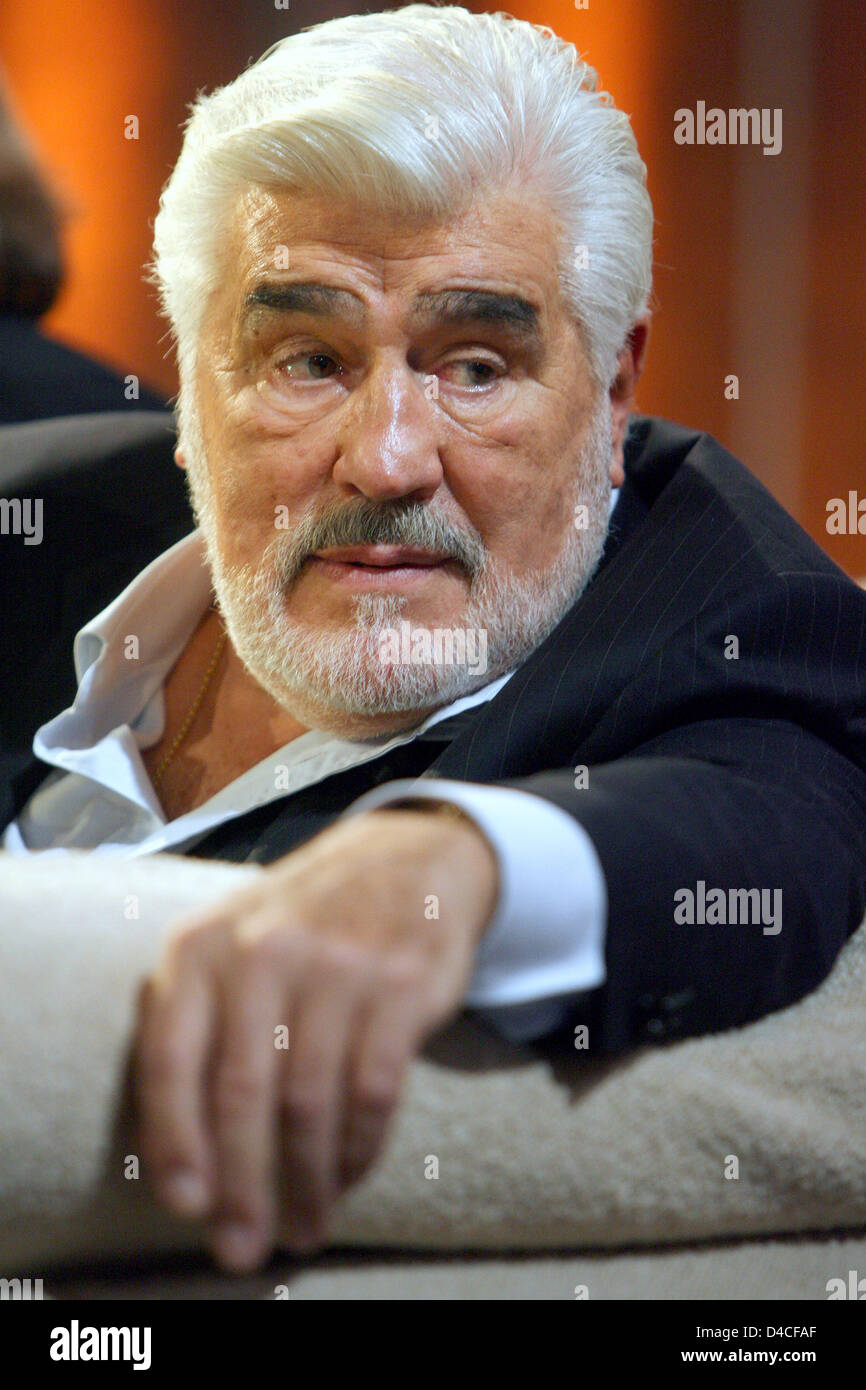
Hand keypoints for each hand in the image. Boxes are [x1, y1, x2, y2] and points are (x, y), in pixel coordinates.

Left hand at [133, 807, 497, 1270]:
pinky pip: (373, 1091)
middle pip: (243, 1092)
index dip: (173, 1140)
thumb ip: (192, 1029)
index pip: (170, 1056)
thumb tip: (177, 1160)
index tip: (186, 1206)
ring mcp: (336, 964)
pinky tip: (347, 1176)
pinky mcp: (400, 984)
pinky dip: (359, 1149)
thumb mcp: (225, 950)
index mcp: (200, 946)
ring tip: (303, 1227)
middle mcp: (263, 949)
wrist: (401, 861)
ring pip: (311, 1102)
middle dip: (242, 1186)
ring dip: (305, 1182)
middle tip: (244, 1248)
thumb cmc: (295, 929)